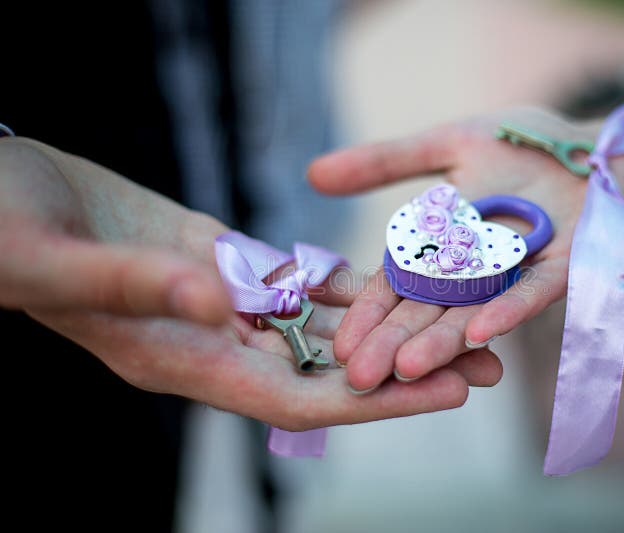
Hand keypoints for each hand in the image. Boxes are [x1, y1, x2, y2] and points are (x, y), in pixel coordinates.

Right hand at [0, 137, 501, 427]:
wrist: (0, 200)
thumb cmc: (10, 233)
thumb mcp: (62, 260)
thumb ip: (140, 287)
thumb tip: (221, 304)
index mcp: (182, 358)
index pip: (300, 397)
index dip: (377, 402)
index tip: (448, 394)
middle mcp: (214, 341)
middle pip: (331, 368)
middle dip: (407, 369)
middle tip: (489, 363)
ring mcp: (221, 302)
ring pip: (323, 324)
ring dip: (389, 325)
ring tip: (462, 318)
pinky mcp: (221, 262)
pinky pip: (296, 280)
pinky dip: (345, 282)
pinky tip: (390, 277)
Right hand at [308, 108, 623, 391]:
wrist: (593, 147)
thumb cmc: (520, 148)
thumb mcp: (447, 146)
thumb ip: (385, 162)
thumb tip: (312, 174)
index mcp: (444, 246)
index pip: (396, 284)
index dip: (367, 313)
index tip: (338, 344)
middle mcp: (477, 269)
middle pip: (429, 309)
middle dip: (394, 343)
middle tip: (360, 378)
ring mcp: (520, 272)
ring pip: (475, 312)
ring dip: (443, 341)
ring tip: (407, 369)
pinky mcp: (567, 266)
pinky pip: (535, 292)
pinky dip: (508, 309)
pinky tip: (481, 333)